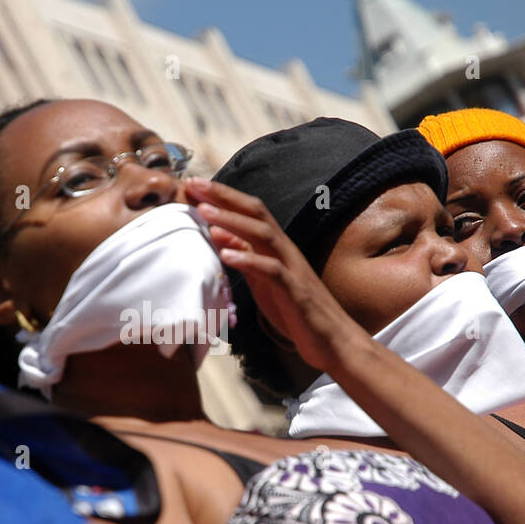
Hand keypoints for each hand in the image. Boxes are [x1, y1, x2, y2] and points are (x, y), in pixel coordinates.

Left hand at [184, 177, 361, 373]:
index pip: (249, 212)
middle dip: (224, 197)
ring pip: (263, 235)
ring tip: (204, 213)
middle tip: (193, 184)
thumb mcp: (263, 280)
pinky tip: (226, 255)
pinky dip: (249, 260)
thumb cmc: (295, 310)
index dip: (223, 196)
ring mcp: (292, 268)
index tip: (193, 184)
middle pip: (256, 213)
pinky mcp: (296, 291)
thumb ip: (244, 256)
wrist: (331, 339)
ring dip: (233, 222)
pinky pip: (272, 271)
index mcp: (276, 247)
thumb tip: (218, 234)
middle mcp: (285, 250)